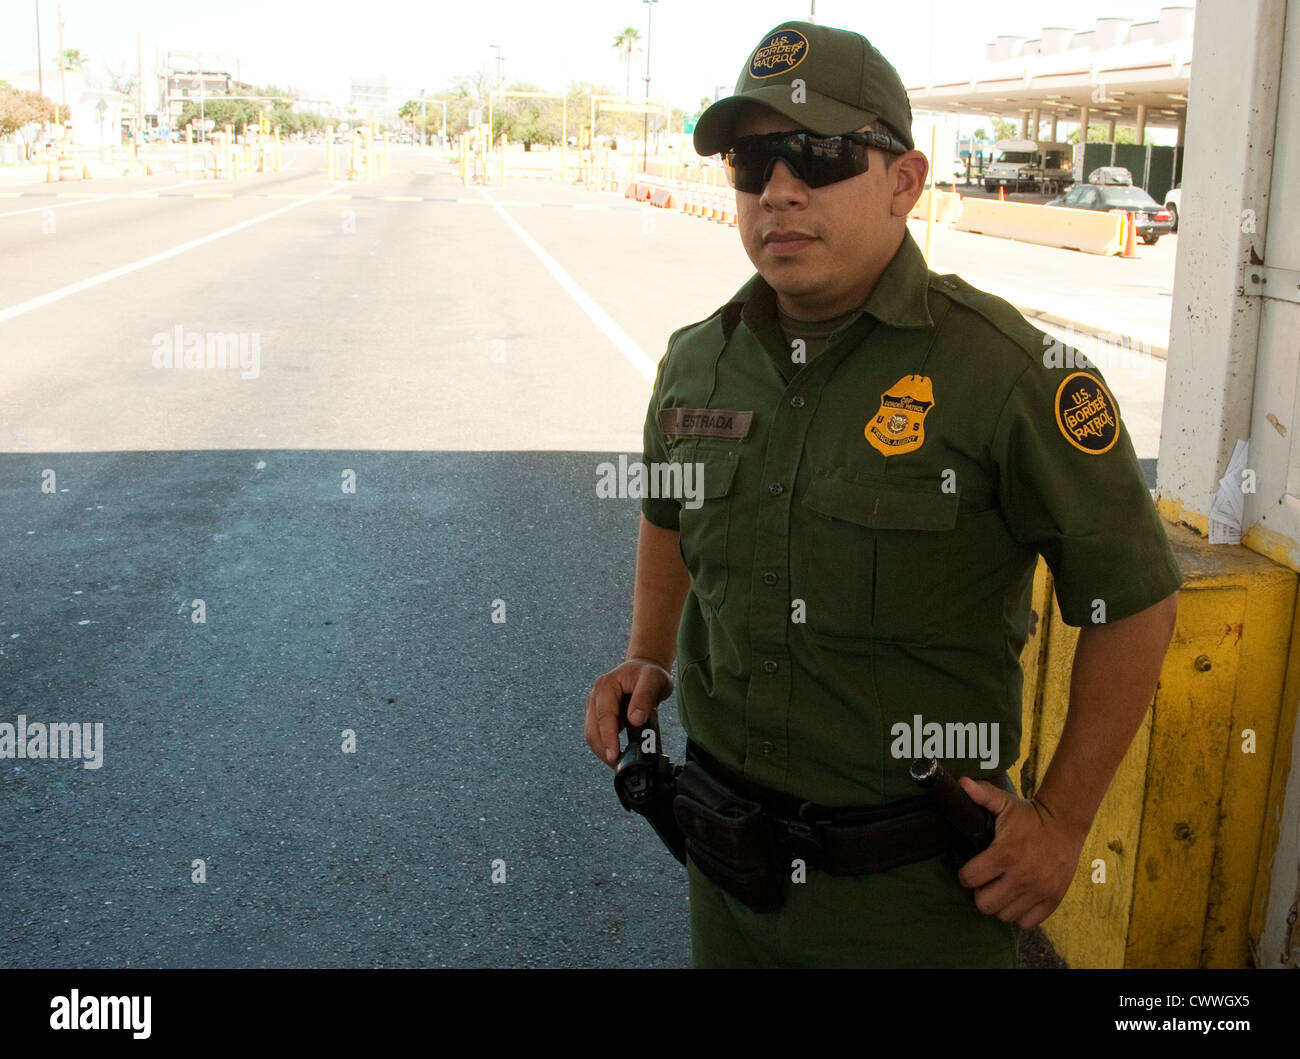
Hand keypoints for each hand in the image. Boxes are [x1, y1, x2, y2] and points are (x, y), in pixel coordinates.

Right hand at [584, 658, 673, 768]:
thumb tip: (635, 719)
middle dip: (603, 750)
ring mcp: (595, 705)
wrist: (644, 667)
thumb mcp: (654, 679)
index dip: (608, 737)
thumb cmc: (649, 673)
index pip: (604, 715)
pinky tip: (617, 754)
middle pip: (593, 728)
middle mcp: (596, 695)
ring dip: (603, 750)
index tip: (613, 755)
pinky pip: (597, 733)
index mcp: (606, 685)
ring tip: (619, 764)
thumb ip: (645, 697)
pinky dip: (605, 746)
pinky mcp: (598, 714)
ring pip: (592, 734)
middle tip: (619, 766)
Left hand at [954, 777, 1088, 928]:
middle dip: (980, 892)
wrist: (1066, 823)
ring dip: (999, 904)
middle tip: (985, 881)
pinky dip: (1019, 913)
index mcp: (1005, 854)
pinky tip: (1018, 897)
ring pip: (1004, 915)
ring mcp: (1038, 891)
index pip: (969, 879)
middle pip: (984, 904)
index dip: (965, 874)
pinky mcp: (1053, 899)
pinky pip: (1027, 921)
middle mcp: (1021, 876)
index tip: (971, 868)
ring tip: (1001, 889)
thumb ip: (981, 794)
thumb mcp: (1005, 802)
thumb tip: (961, 782)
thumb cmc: (1030, 815)